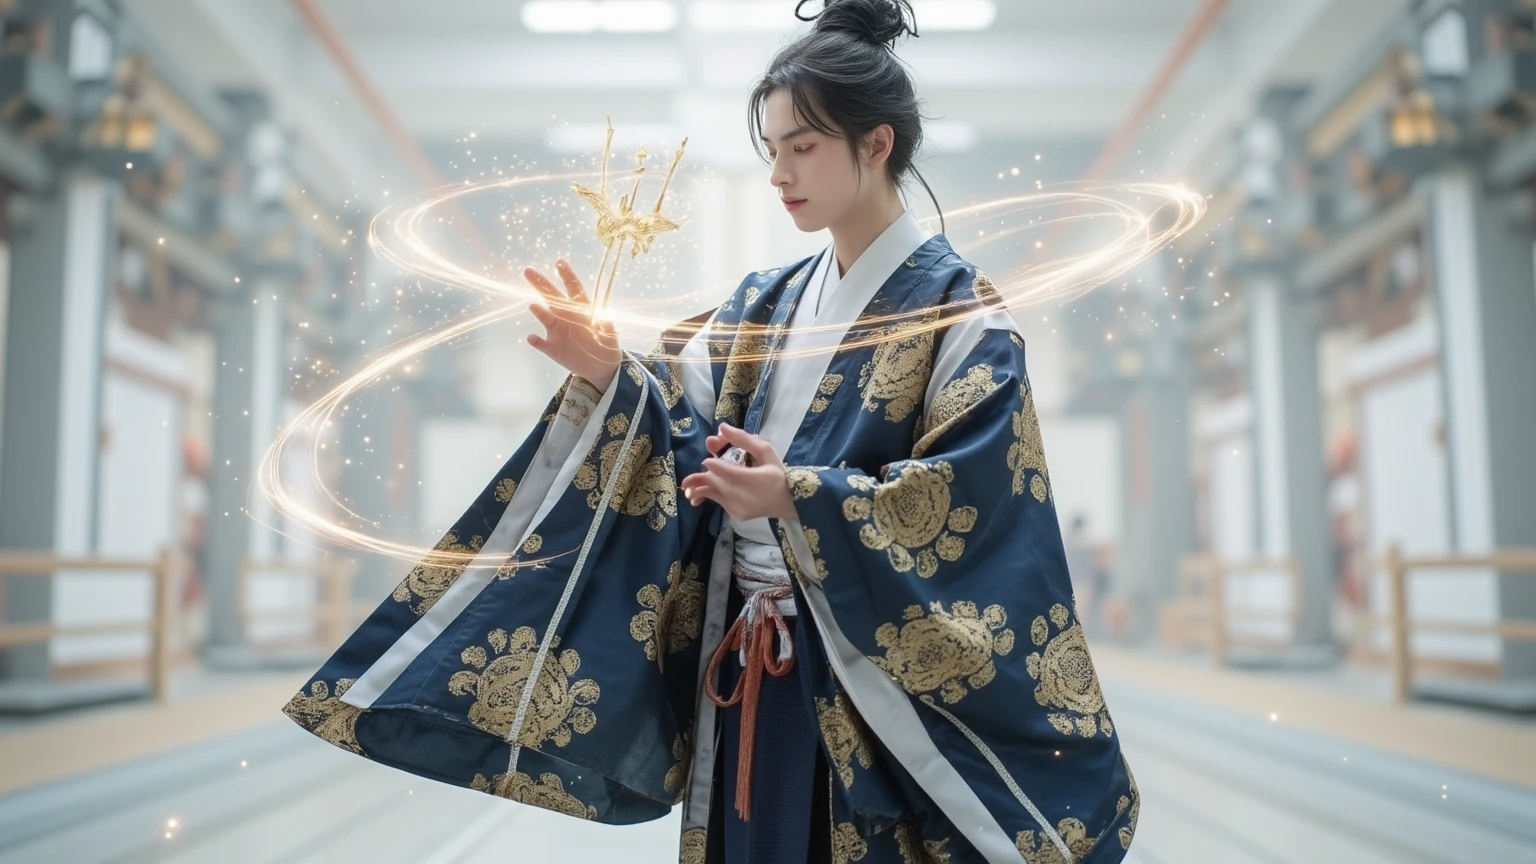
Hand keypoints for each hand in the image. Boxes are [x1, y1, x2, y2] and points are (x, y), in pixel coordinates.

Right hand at [524, 258, 620, 391]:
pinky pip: (542, 344)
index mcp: (581, 310)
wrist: (601, 368)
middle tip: (528, 270)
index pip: (573, 289)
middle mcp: (566, 317)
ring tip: (533, 306)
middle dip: (541, 284)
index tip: (559, 262)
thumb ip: (605, 325)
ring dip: (540, 313)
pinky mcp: (554, 349)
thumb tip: (602, 316)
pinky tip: (531, 338)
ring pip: (546, 318)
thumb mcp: (609, 334)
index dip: (567, 275)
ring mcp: (558, 332)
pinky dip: (537, 342)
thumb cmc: (606, 345)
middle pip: (553, 298)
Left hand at [680, 423, 796, 521]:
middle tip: (696, 470)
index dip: (712, 464)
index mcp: (751, 479)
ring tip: (685, 486)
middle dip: (702, 474)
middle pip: (713, 481)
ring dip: (699, 487)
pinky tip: (707, 490)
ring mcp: (738, 507)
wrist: (789, 501)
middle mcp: (742, 495)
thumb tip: (722, 427)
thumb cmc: (778, 473)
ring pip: (711, 493)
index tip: (708, 459)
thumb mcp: (765, 451)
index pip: (723, 471)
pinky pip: (718, 501)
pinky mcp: (736, 514)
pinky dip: (712, 493)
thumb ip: (743, 439)